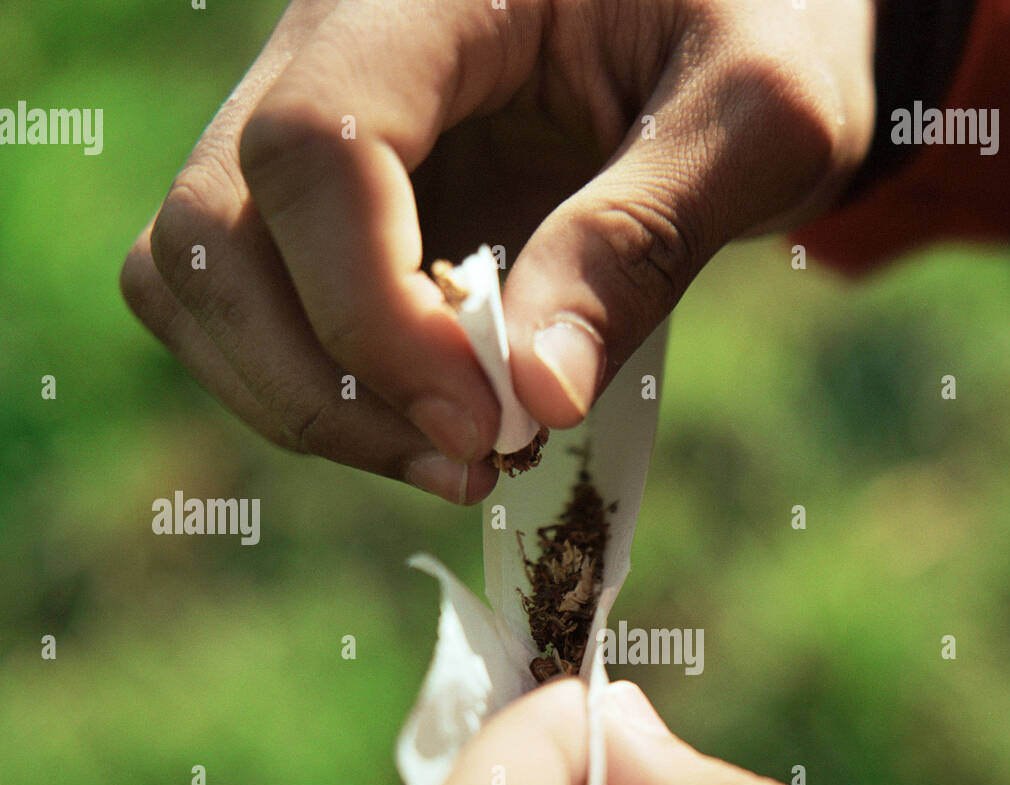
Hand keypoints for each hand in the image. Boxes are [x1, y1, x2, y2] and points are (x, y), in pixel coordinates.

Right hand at [121, 0, 874, 502]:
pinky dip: (319, 392)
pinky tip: (436, 426)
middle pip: (210, 230)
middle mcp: (332, 46)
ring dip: (306, 403)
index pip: (312, 148)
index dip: (374, 316)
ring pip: (197, 280)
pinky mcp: (331, 210)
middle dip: (324, 386)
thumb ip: (644, 238)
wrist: (734, 21)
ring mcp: (314, 130)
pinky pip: (253, 310)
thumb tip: (536, 399)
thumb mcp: (757, 114)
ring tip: (459, 458)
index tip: (485, 429)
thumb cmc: (763, 29)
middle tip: (471, 465)